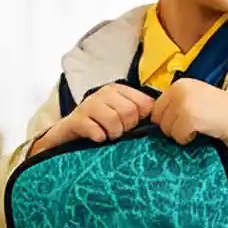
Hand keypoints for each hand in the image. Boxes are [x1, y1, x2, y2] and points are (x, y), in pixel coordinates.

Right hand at [31, 84, 154, 155]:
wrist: (68, 134)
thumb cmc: (100, 125)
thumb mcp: (122, 115)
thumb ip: (139, 112)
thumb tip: (159, 117)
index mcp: (118, 90)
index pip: (144, 104)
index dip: (140, 119)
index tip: (131, 125)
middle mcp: (104, 93)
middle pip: (129, 112)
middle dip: (126, 127)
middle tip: (117, 131)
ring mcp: (89, 105)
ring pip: (114, 121)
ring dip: (112, 134)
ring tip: (107, 135)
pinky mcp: (76, 120)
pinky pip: (97, 131)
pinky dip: (99, 138)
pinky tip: (96, 138)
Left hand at [150, 79, 227, 162]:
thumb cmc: (218, 112)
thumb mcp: (195, 97)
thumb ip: (175, 102)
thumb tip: (152, 119)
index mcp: (179, 84)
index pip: (156, 107)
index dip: (167, 118)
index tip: (182, 121)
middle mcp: (178, 90)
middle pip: (158, 119)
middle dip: (171, 126)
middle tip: (191, 125)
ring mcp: (183, 104)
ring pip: (166, 129)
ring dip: (179, 133)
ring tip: (197, 127)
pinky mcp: (189, 118)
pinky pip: (177, 136)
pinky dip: (187, 139)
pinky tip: (200, 132)